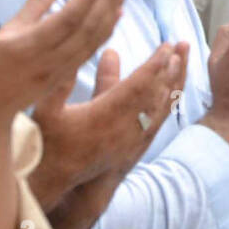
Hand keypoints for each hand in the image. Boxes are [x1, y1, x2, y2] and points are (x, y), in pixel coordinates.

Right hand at [0, 0, 132, 128]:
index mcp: (26, 50)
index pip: (65, 22)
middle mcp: (49, 62)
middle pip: (89, 27)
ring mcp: (59, 70)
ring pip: (94, 39)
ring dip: (114, 8)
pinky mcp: (63, 75)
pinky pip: (90, 50)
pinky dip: (107, 29)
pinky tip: (118, 10)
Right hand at [29, 41, 189, 210]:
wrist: (56, 183)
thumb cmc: (47, 144)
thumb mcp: (46, 110)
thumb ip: (61, 81)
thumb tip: (74, 49)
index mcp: (105, 116)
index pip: (138, 85)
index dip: (155, 64)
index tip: (167, 46)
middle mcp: (124, 129)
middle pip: (157, 93)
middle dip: (171, 67)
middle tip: (182, 45)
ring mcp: (132, 140)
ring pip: (161, 107)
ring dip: (174, 82)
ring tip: (181, 61)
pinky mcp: (134, 147)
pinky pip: (158, 121)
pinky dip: (169, 103)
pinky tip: (173, 91)